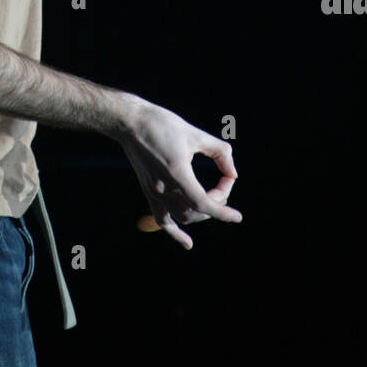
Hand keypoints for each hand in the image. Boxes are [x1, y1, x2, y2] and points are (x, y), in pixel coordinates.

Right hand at [118, 101, 241, 248]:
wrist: (130, 122)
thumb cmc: (162, 123)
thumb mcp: (195, 134)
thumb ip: (218, 152)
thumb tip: (233, 172)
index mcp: (177, 172)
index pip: (203, 203)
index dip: (222, 212)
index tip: (237, 216)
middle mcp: (164, 187)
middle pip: (196, 210)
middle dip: (216, 202)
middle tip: (224, 182)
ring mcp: (154, 191)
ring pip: (182, 217)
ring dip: (201, 214)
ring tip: (211, 200)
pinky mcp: (148, 191)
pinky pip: (162, 219)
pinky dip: (176, 233)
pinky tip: (188, 244)